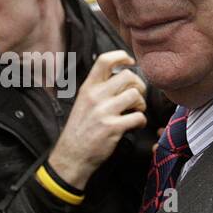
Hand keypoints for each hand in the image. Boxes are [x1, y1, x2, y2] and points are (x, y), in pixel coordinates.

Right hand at [48, 50, 147, 189]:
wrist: (71, 156)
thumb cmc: (79, 129)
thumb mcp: (83, 103)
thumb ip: (98, 89)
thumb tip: (121, 78)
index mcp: (88, 87)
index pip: (104, 60)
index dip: (121, 56)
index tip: (130, 62)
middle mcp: (95, 96)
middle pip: (128, 76)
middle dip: (139, 85)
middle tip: (136, 97)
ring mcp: (104, 112)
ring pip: (135, 95)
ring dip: (141, 104)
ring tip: (136, 111)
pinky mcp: (112, 128)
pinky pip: (138, 117)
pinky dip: (141, 121)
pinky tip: (135, 125)